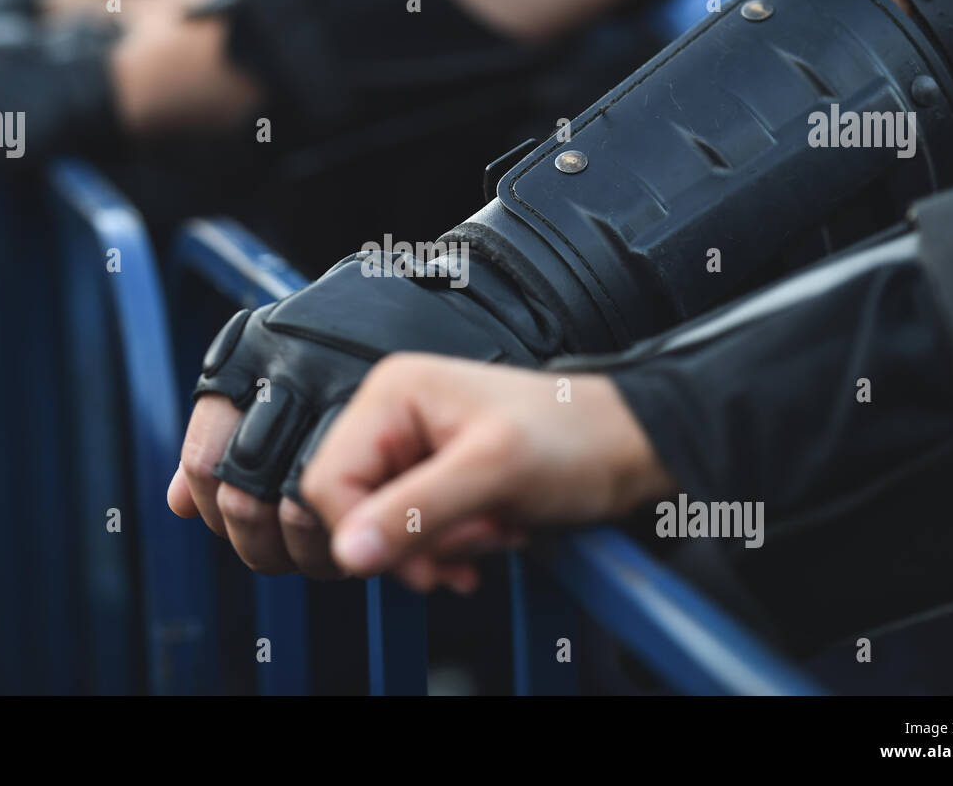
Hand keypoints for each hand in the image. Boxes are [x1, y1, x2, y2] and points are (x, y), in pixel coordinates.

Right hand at [166, 249, 559, 576]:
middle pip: (345, 510)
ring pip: (377, 530)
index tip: (419, 557)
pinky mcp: (429, 479)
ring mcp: (408, 449)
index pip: (323, 483)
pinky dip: (445, 552)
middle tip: (468, 538)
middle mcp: (388, 417)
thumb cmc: (575, 438)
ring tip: (491, 531)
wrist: (629, 448)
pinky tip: (488, 540)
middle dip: (409, 542)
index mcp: (390, 394)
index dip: (363, 533)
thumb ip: (416, 512)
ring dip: (435, 549)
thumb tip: (347, 555)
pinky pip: (407, 534)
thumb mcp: (494, 472)